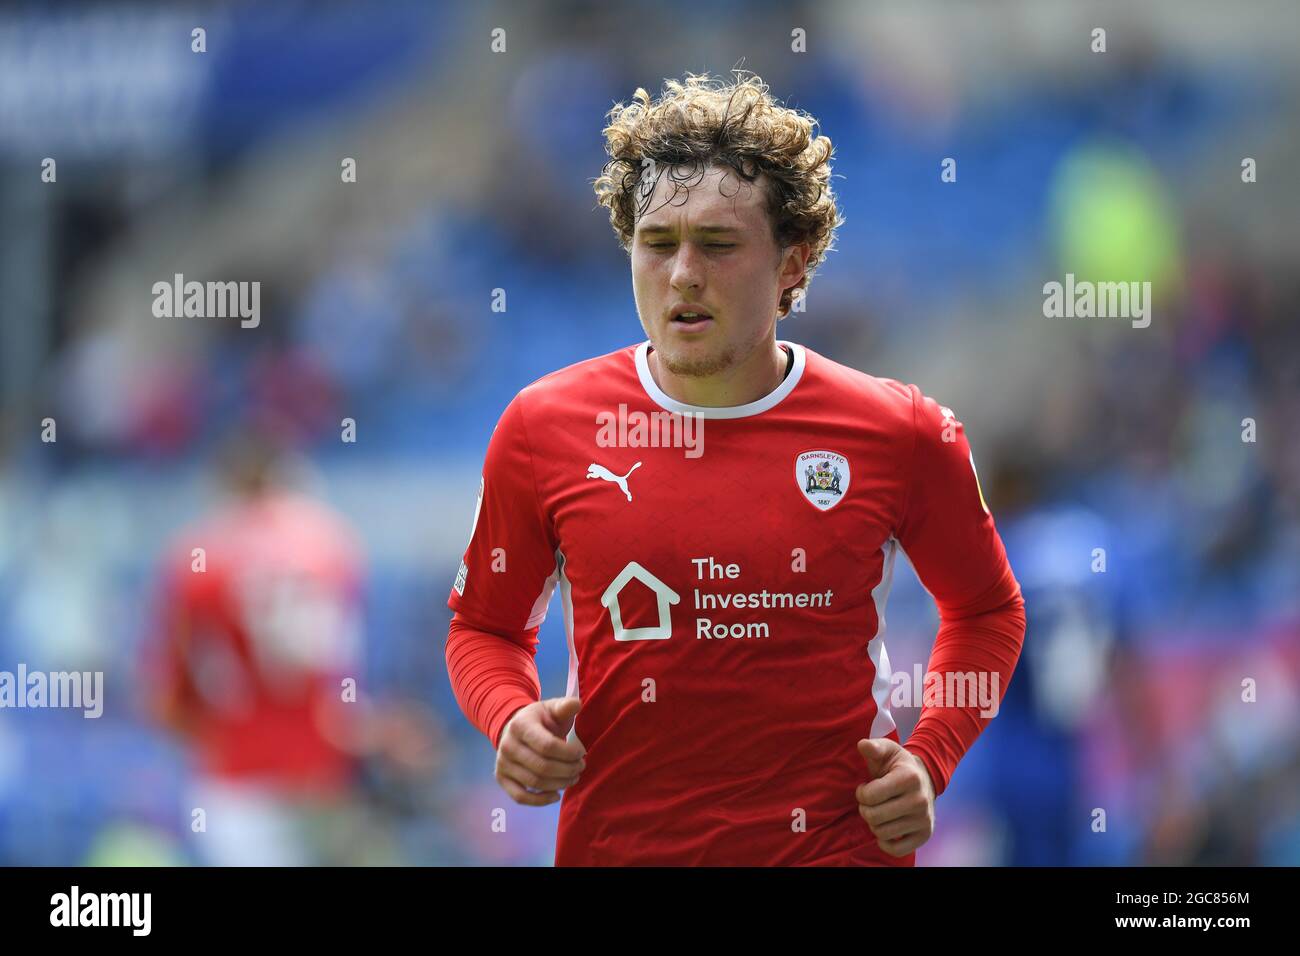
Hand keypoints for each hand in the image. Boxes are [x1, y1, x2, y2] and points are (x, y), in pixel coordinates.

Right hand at [495, 696, 585, 805]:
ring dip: (559, 784)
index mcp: (520, 726)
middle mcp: (508, 745)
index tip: (581, 753)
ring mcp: (503, 763)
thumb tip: (577, 704)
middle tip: (581, 767)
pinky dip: (540, 801)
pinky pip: (520, 797)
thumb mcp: (552, 708)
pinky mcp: (501, 778)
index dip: (568, 753)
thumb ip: (565, 706)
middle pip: (542, 767)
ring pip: (535, 783)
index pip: (547, 746)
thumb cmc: (540, 719)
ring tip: (573, 777)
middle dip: (567, 770)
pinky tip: (556, 794)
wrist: (515, 728)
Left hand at [855, 737, 935, 856]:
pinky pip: (895, 850)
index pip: (869, 796)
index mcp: (909, 778)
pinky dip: (884, 842)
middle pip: (873, 817)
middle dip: (865, 809)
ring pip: (882, 833)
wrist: (924, 779)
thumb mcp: (888, 750)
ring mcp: (924, 820)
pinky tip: (886, 827)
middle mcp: (920, 801)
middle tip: (871, 802)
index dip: (861, 792)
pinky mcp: (924, 835)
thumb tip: (863, 745)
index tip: (866, 787)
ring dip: (874, 824)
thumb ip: (874, 746)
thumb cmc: (898, 765)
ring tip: (879, 811)